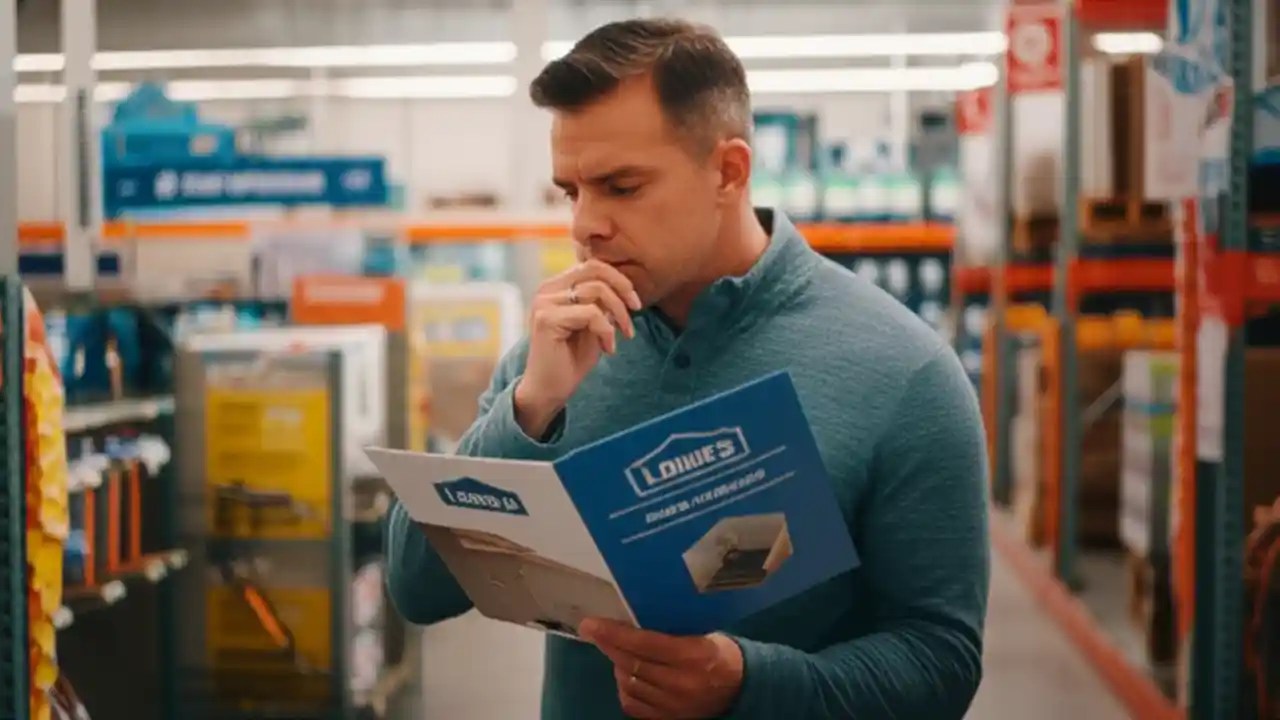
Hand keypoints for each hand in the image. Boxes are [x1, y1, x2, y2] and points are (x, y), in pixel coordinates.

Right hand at [515, 261, 642, 436]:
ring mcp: (544, 302)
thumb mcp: (594, 324)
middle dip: (622, 291)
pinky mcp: (546, 319)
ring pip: (596, 291)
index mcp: (557, 286)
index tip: (635, 304)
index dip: (619, 280)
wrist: (549, 390)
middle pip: (595, 271)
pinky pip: (591, 313)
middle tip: (633, 317)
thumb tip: (624, 287)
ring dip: (618, 315)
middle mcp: (547, 289)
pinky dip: (606, 331)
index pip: (593, 265)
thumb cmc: (571, 359)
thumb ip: (603, 303)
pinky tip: (607, 349)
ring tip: (621, 337)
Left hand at [579, 618, 743, 719]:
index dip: (613, 633)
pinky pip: (634, 705)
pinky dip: (624, 688)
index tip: (590, 624)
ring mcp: (673, 706)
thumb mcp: (704, 634)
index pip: (643, 644)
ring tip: (616, 653)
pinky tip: (626, 676)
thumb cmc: (723, 652)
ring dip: (617, 666)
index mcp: (692, 656)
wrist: (745, 688)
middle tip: (593, 632)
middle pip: (631, 664)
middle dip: (607, 645)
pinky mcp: (669, 719)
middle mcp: (680, 683)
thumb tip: (631, 622)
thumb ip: (669, 632)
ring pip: (629, 684)